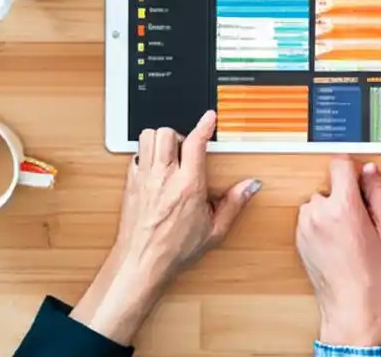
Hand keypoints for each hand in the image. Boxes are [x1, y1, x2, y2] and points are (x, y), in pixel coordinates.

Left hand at [70, 111, 259, 343]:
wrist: (142, 262)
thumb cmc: (174, 250)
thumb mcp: (214, 231)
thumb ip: (234, 204)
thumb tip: (250, 186)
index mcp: (188, 186)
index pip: (195, 143)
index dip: (204, 125)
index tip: (209, 118)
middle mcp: (164, 177)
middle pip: (167, 132)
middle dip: (179, 134)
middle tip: (186, 148)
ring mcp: (144, 178)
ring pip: (147, 137)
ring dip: (160, 140)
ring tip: (169, 155)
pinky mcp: (130, 183)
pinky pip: (135, 154)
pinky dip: (145, 154)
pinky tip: (155, 168)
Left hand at [296, 158, 380, 347]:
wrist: (349, 303)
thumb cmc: (370, 272)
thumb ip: (380, 193)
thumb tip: (371, 171)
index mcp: (343, 207)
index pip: (340, 164)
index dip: (352, 167)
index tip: (358, 176)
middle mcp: (319, 212)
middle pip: (330, 184)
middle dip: (344, 195)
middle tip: (359, 219)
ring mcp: (305, 225)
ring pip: (319, 201)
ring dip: (331, 209)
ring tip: (347, 234)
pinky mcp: (298, 236)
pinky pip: (310, 217)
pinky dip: (321, 223)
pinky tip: (335, 242)